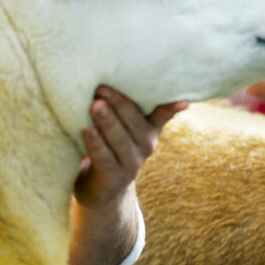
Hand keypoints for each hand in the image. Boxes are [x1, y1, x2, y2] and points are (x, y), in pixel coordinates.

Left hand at [73, 85, 186, 207]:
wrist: (102, 191)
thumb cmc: (110, 147)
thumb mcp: (126, 127)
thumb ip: (130, 105)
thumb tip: (135, 73)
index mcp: (149, 130)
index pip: (161, 113)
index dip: (168, 105)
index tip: (178, 98)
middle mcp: (145, 146)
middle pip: (133, 122)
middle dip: (118, 103)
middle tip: (101, 87)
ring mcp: (130, 164)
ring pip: (119, 139)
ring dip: (107, 121)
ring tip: (95, 105)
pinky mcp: (111, 178)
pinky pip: (103, 157)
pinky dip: (95, 143)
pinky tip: (86, 129)